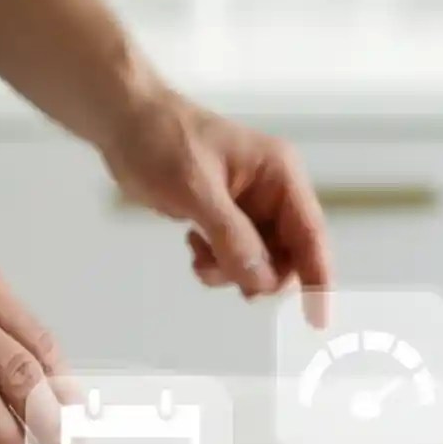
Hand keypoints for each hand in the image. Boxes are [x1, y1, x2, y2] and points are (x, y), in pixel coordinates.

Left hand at [100, 92, 331, 325]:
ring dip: (232, 271)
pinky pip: (236, 255)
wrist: (124, 123)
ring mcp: (249, 205)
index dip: (318, 279)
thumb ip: (231, 237)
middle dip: (257, 274)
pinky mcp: (226, 216)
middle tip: (222, 274)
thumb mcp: (196, 190)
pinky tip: (193, 245)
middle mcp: (272, 191)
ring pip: (260, 261)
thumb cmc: (161, 140)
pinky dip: (217, 263)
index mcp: (279, 175)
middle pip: (287, 255)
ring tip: (198, 257)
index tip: (316, 320)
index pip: (310, 234)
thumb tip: (260, 280)